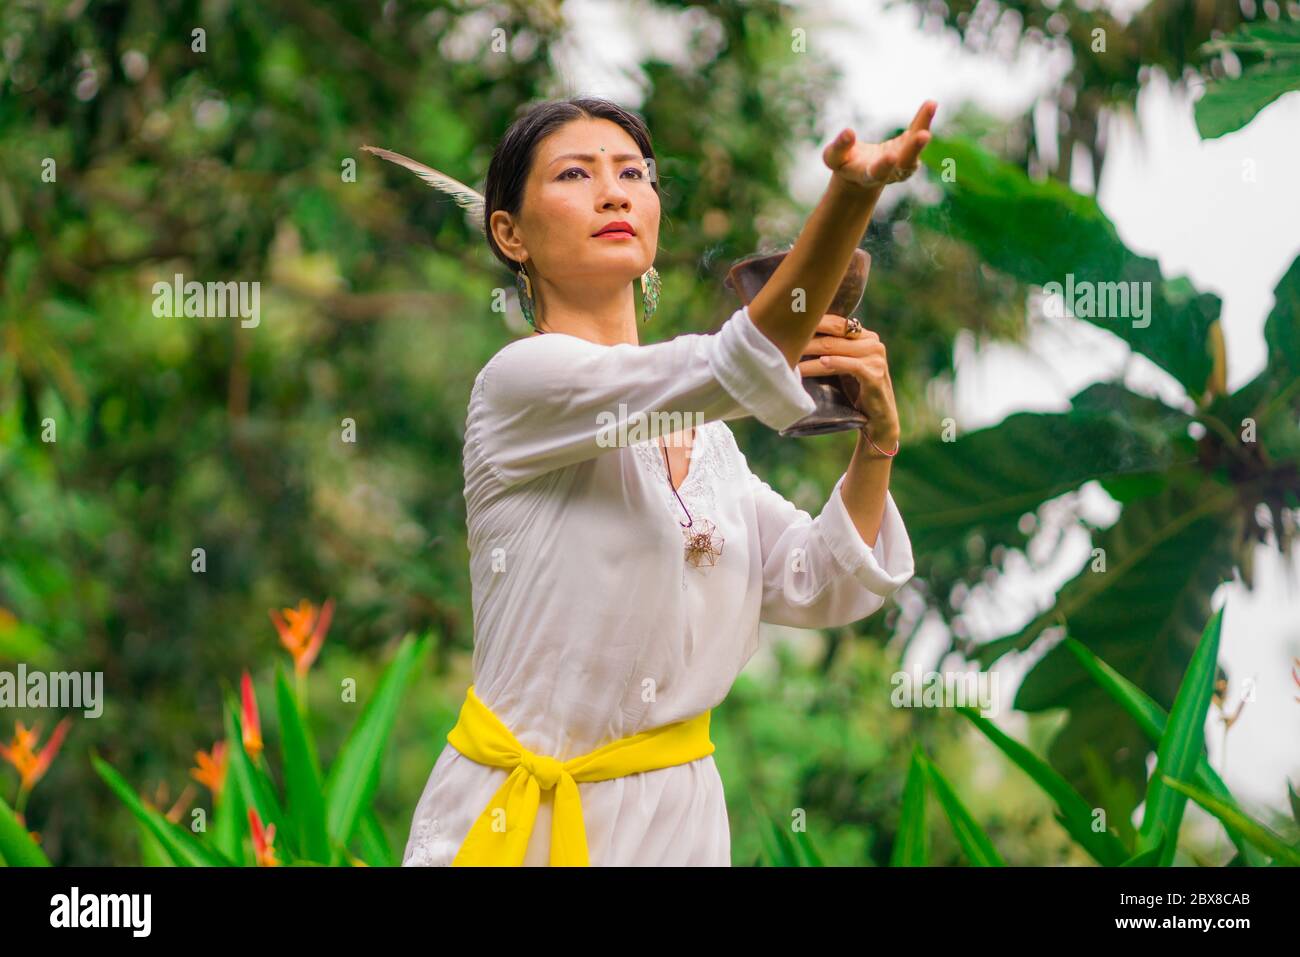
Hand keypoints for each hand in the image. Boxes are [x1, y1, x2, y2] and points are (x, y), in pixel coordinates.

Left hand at [797, 315, 899, 448]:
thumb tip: (798, 338)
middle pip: (832, 335)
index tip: (790, 321)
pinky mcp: (875, 374)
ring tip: (791, 355)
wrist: (877, 418)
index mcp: (865, 336)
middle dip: (806, 337)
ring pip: (836, 349)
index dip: (813, 321)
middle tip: (784, 339)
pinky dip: (835, 363)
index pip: (835, 323)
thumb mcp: (843, 365)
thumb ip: (831, 350)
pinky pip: (851, 365)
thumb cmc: (855, 391)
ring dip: (811, 353)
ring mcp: (876, 358)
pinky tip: (821, 362)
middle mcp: (873, 342)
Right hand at [822, 101, 936, 192]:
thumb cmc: (845, 164)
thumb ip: (839, 148)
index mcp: (869, 176)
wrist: (861, 174)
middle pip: (905, 163)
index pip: (876, 173)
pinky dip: (924, 119)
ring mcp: (902, 161)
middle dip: (913, 149)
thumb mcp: (834, 159)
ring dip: (923, 128)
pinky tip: (930, 103)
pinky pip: (918, 132)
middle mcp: (891, 172)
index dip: (883, 166)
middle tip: (924, 135)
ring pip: (917, 146)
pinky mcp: (908, 147)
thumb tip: (848, 132)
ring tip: (930, 105)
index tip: (891, 155)